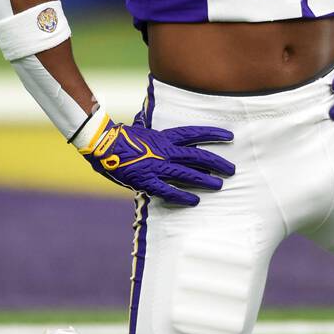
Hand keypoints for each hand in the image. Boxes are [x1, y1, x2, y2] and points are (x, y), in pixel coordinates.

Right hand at [77, 115, 234, 206]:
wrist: (101, 145)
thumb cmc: (121, 138)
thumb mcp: (144, 132)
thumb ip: (159, 139)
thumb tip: (171, 141)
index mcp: (164, 136)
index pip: (195, 133)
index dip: (213, 134)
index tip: (229, 136)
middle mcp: (165, 150)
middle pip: (198, 155)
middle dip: (217, 162)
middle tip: (231, 169)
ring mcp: (157, 166)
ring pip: (188, 173)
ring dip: (205, 179)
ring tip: (219, 184)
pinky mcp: (147, 180)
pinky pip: (169, 190)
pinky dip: (182, 195)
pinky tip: (194, 200)